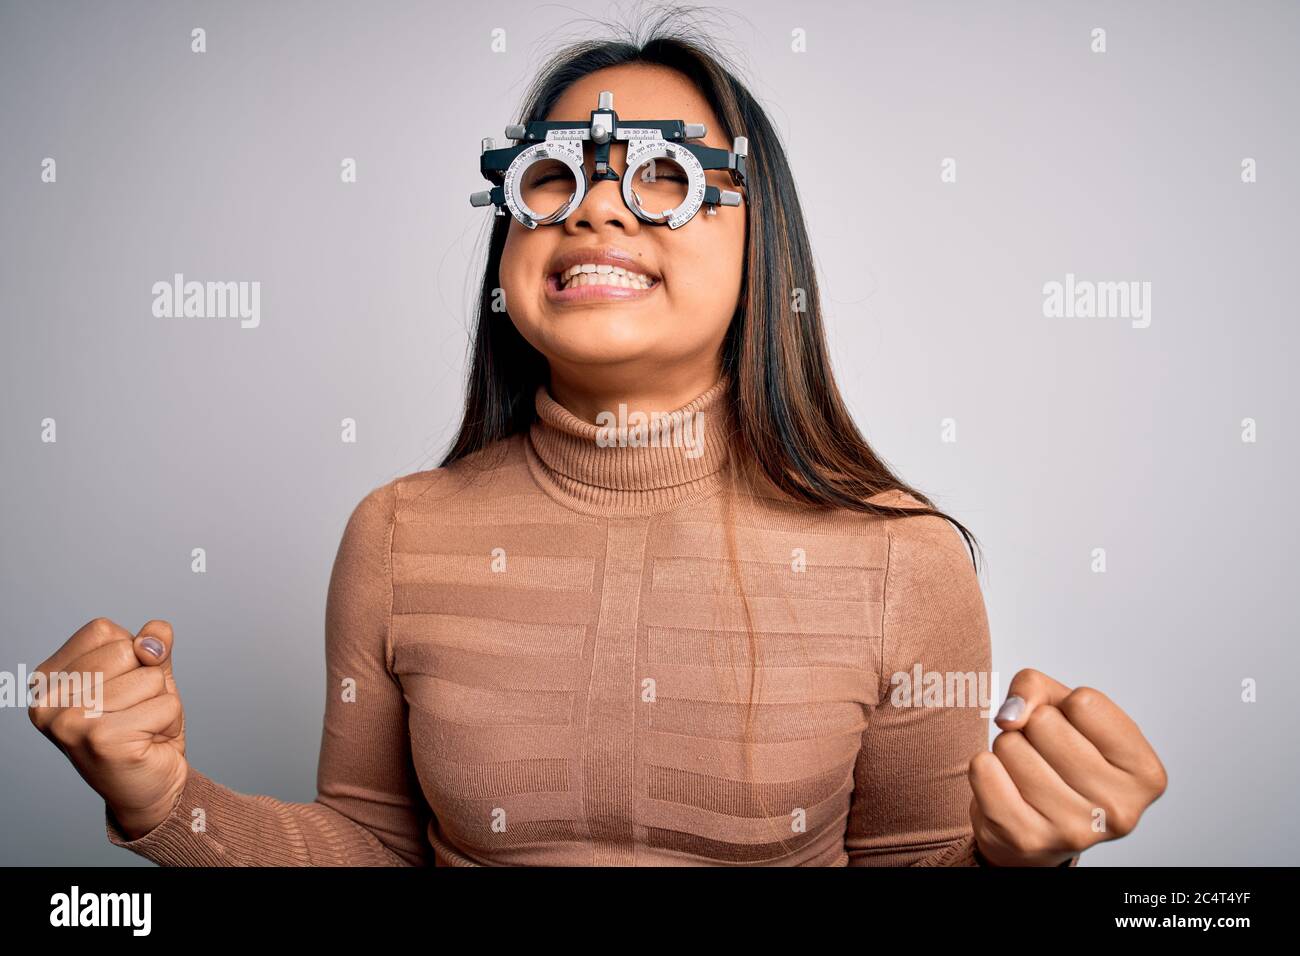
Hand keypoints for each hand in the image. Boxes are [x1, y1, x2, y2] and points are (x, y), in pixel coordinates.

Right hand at [29, 618, 188, 839]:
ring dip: (159, 704)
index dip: (130, 654)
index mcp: (47, 678)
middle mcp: (47, 701)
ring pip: (150, 677)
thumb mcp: (148, 676)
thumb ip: (152, 645)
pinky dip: (169, 722)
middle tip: (134, 715)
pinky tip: (148, 743)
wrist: (148, 789)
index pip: (103, 631)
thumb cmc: (143, 729)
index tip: (120, 691)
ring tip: (140, 729)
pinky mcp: (101, 739)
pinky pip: (166, 704)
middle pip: (128, 651)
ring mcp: (69, 721)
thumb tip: (153, 638)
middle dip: (148, 681)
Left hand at [968, 668, 1166, 865]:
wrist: (1035, 828)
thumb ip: (1035, 687)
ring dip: (1009, 749)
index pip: (1084, 702)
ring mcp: (1074, 830)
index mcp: (1144, 773)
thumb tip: (1010, 717)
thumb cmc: (1058, 758)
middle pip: (1043, 723)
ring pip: (1010, 744)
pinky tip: (1004, 787)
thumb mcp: (1060, 708)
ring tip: (1028, 773)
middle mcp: (1118, 809)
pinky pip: (984, 771)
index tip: (1074, 731)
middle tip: (1045, 756)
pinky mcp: (1027, 840)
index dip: (1066, 707)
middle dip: (1033, 728)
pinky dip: (984, 768)